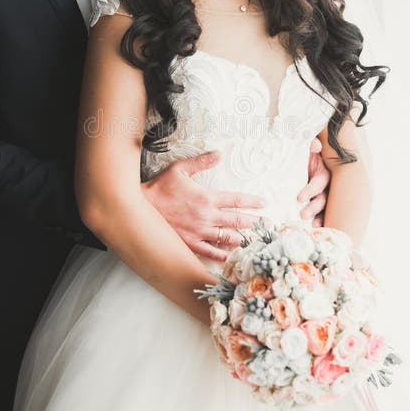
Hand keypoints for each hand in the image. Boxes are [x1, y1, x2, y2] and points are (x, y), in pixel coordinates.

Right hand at [142, 150, 264, 261]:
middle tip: (268, 225)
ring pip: (228, 238)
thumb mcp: (180, 169)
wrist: (141, 208)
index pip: (236, 200)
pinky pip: (211, 252)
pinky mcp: (190, 244)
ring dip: (243, 239)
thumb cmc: (160, 187)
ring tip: (255, 240)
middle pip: (237, 221)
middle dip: (254, 222)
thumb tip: (219, 154)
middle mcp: (206, 217)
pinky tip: (232, 256)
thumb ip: (201, 162)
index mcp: (206, 198)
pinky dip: (224, 255)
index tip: (264, 203)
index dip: (252, 202)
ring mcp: (199, 232)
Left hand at [297, 137, 329, 226]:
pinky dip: (320, 220)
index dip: (311, 190)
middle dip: (315, 207)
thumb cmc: (303, 155)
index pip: (320, 181)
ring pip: (325, 207)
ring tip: (311, 224)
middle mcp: (326, 184)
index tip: (299, 198)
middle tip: (303, 214)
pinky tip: (314, 228)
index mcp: (323, 171)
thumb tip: (315, 145)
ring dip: (319, 216)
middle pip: (325, 197)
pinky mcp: (318, 202)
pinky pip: (322, 213)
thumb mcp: (305, 148)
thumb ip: (310, 145)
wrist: (296, 158)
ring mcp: (323, 194)